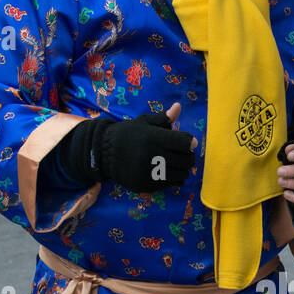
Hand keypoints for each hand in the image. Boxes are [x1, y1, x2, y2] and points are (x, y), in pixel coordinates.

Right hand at [61, 103, 197, 190]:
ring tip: (176, 163)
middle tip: (185, 153)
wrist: (103, 153)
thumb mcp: (143, 122)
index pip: (185, 143)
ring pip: (181, 175)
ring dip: (182, 169)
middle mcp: (152, 156)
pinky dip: (172, 178)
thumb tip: (178, 107)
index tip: (188, 141)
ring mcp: (149, 173)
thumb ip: (163, 118)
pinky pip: (170, 184)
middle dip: (189, 156)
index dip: (189, 142)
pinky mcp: (147, 186)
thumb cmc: (127, 134)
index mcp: (153, 138)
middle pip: (186, 160)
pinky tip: (166, 171)